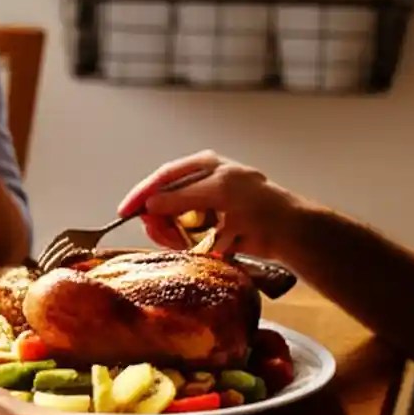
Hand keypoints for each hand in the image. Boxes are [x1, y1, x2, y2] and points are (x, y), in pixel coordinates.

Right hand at [117, 150, 300, 258]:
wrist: (288, 232)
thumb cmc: (259, 204)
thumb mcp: (219, 192)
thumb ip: (182, 196)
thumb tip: (150, 204)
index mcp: (204, 166)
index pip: (164, 177)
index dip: (142, 193)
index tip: (125, 212)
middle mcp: (201, 184)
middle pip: (163, 201)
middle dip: (158, 218)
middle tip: (159, 234)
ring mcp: (204, 208)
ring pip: (171, 221)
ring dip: (170, 234)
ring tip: (180, 243)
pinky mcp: (208, 231)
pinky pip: (184, 237)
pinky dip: (182, 243)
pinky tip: (189, 248)